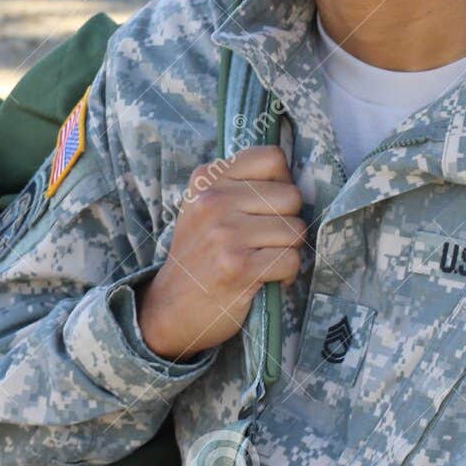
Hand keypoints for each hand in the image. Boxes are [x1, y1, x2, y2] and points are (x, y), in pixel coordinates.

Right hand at [136, 145, 303, 361]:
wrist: (168, 308)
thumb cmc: (199, 255)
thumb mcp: (204, 207)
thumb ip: (240, 186)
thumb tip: (296, 179)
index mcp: (207, 178)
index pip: (273, 158)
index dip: (281, 183)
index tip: (268, 205)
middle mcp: (214, 201)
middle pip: (292, 196)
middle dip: (288, 221)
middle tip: (266, 240)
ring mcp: (225, 234)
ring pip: (296, 230)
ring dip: (288, 250)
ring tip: (264, 260)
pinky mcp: (238, 268)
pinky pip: (291, 261)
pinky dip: (286, 275)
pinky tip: (265, 279)